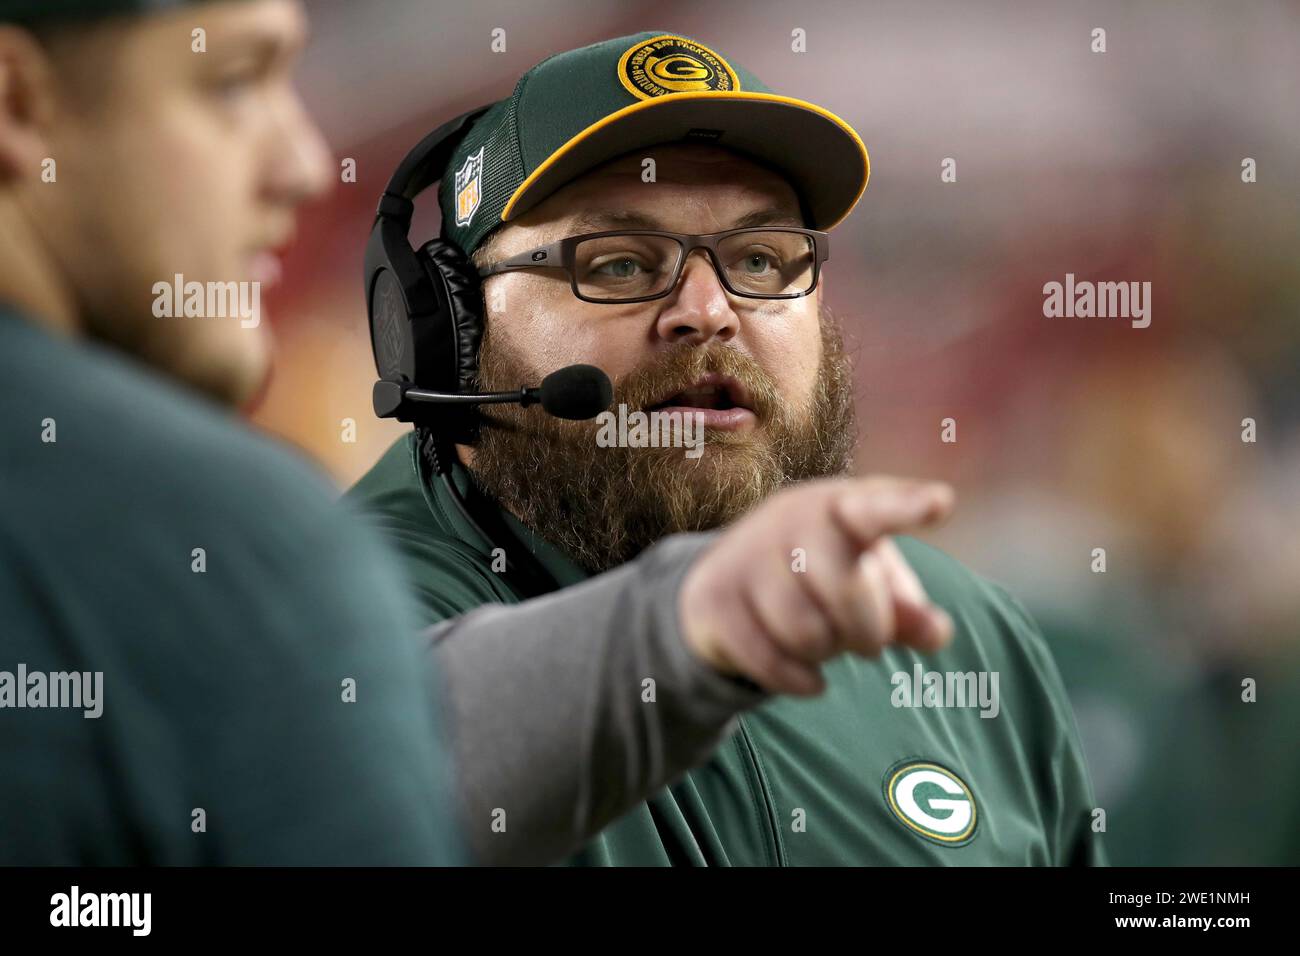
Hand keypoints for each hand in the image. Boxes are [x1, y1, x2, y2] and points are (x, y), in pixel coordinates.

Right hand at [678, 476, 955, 694]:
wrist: (723, 581)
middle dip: (866, 630)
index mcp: (839, 506)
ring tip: (823, 642)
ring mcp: (746, 554)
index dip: (907, 508)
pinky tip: (810, 680)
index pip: (875, 507)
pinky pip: (768, 658)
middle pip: (845, 586)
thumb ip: (908, 611)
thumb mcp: (869, 585)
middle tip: (868, 642)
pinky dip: (798, 680)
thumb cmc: (819, 577)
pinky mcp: (714, 596)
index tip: (941, 503)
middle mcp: (789, 519)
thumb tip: (938, 633)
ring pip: (804, 631)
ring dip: (825, 653)